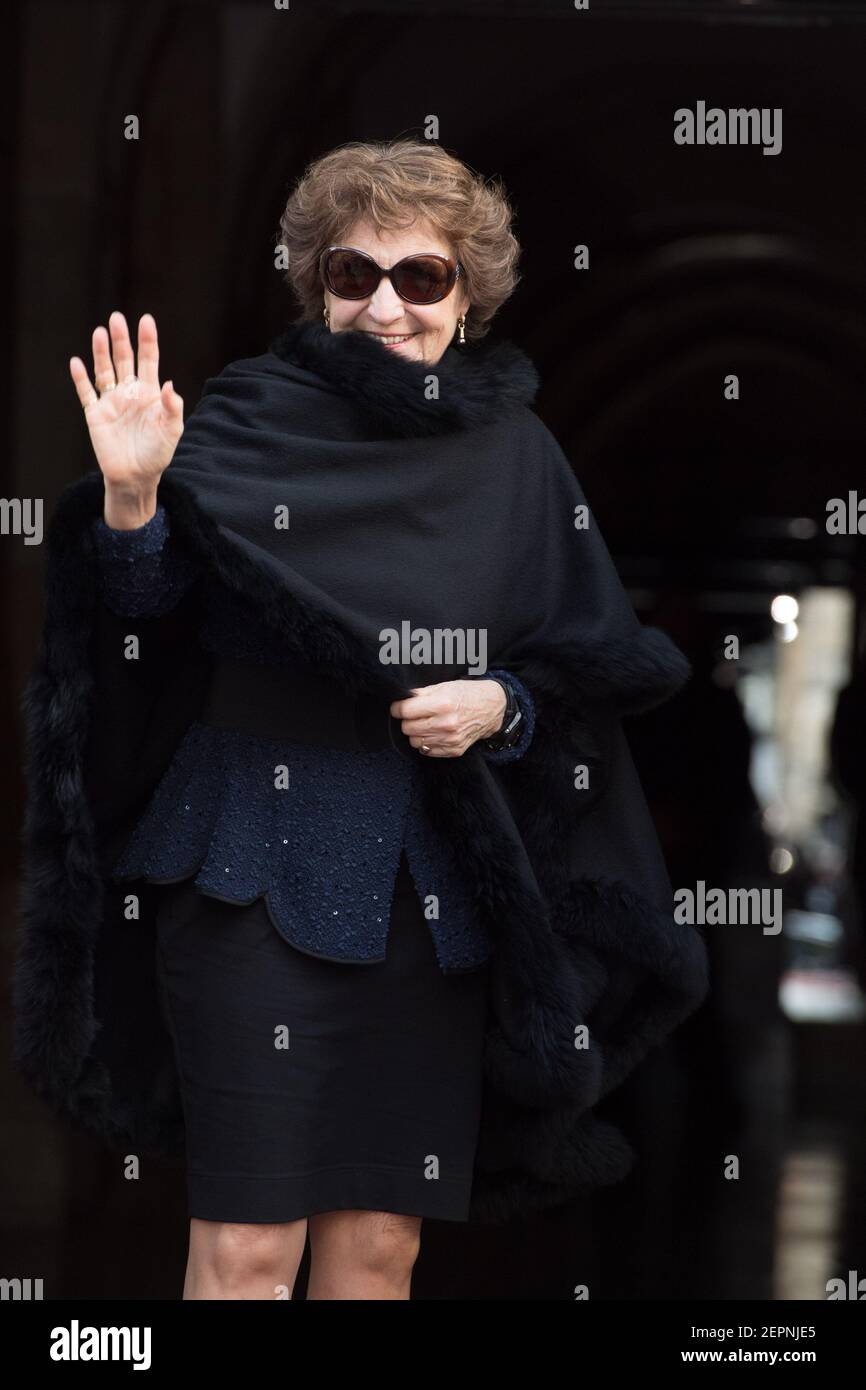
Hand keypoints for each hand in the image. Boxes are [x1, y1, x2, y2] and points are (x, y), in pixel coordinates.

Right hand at [69, 311, 183, 527]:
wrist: (135, 477)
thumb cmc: (157, 454)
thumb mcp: (171, 431)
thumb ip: (173, 407)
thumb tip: (169, 383)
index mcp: (150, 394)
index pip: (149, 361)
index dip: (147, 341)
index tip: (146, 320)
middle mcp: (129, 393)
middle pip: (124, 359)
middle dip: (121, 339)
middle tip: (117, 318)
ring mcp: (111, 402)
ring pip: (104, 370)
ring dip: (101, 352)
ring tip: (100, 332)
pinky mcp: (95, 415)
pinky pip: (86, 393)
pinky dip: (81, 379)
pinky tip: (77, 362)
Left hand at [390, 679, 506, 757]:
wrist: (491, 708)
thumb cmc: (466, 694)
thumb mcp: (444, 686)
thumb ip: (421, 694)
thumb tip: (401, 700)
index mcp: (442, 704)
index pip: (405, 711)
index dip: (398, 708)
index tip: (398, 707)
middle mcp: (446, 723)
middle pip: (408, 728)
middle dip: (407, 720)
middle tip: (414, 715)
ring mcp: (451, 739)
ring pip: (415, 742)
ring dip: (416, 733)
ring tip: (425, 724)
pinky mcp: (454, 750)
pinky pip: (427, 751)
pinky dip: (426, 743)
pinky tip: (433, 733)